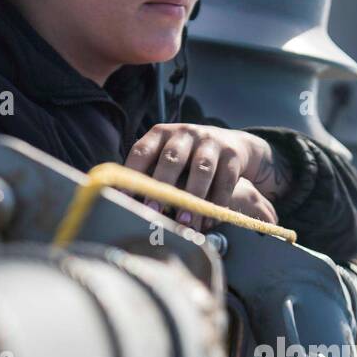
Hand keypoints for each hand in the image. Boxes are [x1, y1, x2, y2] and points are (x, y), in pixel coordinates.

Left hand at [123, 123, 292, 231]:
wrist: (233, 146)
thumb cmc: (189, 159)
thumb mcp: (169, 157)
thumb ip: (150, 173)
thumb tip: (125, 204)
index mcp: (162, 134)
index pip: (142, 151)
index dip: (132, 174)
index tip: (123, 197)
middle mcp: (185, 134)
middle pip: (172, 159)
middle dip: (162, 186)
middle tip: (153, 211)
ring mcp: (210, 143)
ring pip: (201, 170)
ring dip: (192, 198)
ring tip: (184, 222)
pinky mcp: (232, 156)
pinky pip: (225, 181)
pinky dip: (216, 204)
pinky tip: (207, 222)